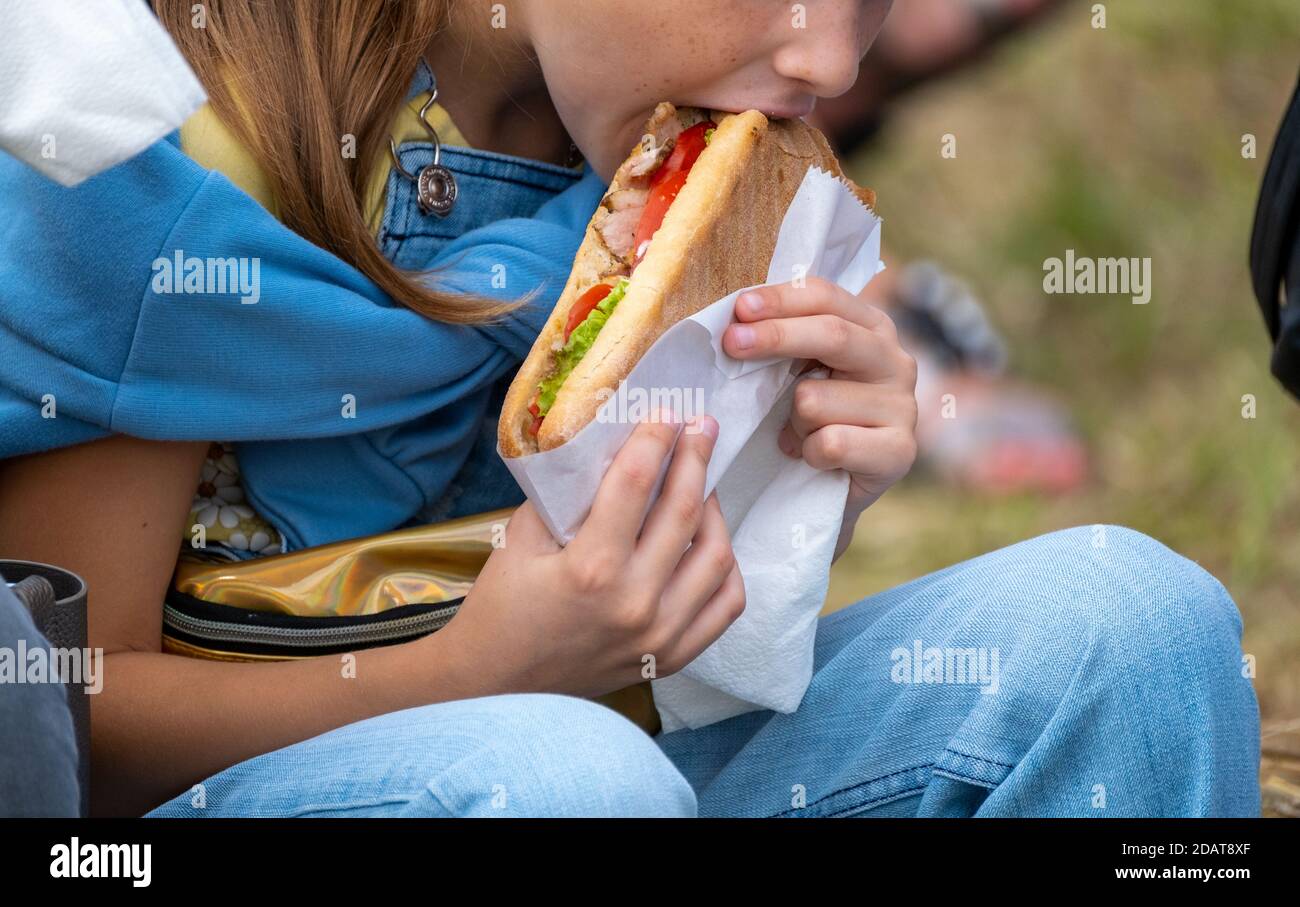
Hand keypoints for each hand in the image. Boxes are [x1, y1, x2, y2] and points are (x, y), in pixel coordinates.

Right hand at [442, 414, 744, 699]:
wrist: (497, 686)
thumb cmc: (502, 607)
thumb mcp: (520, 538)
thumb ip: (566, 495)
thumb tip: (610, 449)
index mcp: (590, 569)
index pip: (636, 484)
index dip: (655, 438)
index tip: (666, 412)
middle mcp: (634, 603)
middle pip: (685, 512)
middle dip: (696, 458)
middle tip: (702, 426)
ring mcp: (660, 636)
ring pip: (717, 556)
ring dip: (715, 509)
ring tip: (701, 483)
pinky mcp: (672, 657)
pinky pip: (725, 605)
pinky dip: (726, 568)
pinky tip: (710, 542)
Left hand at [721, 277, 918, 557]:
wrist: (828, 493)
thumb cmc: (807, 422)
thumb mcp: (795, 372)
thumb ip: (782, 341)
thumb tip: (738, 317)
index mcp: (872, 328)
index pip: (826, 297)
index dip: (780, 299)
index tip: (740, 309)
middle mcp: (896, 360)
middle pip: (832, 335)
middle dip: (775, 337)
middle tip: (732, 344)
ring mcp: (904, 406)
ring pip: (817, 398)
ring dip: (792, 421)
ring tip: (798, 435)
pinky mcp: (900, 451)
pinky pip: (831, 443)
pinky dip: (808, 453)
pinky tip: (812, 458)